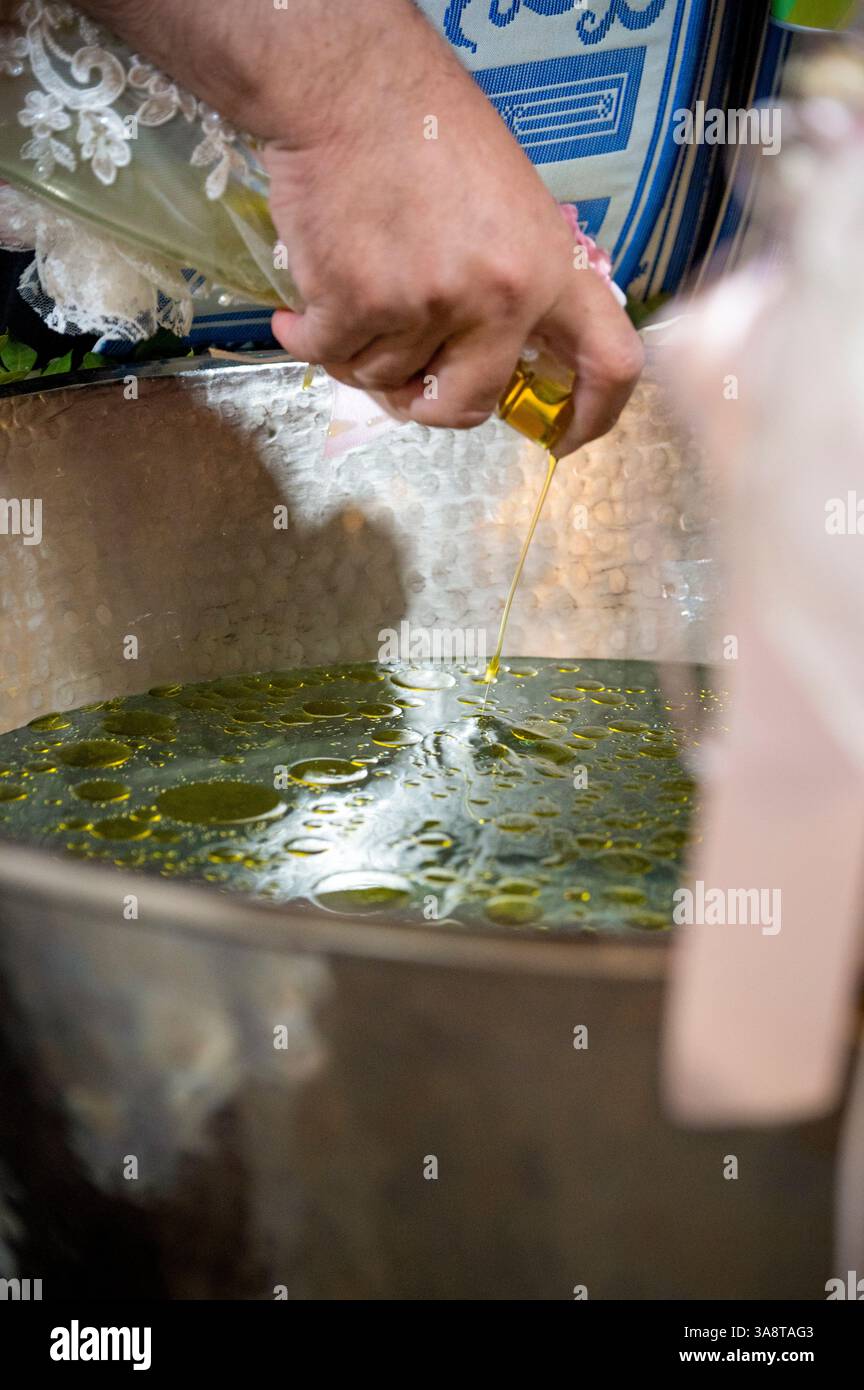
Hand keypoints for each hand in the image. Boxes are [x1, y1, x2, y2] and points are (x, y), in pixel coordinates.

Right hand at [264, 2, 641, 454]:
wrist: (349, 84)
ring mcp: (428, 303)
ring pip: (387, 382)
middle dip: (427, 399)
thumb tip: (497, 364)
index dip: (593, 417)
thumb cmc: (428, 136)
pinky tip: (299, 310)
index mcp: (551, 270)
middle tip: (402, 369)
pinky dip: (307, 339)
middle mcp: (500, 297)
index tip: (563, 437)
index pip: (610, 363)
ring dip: (360, 355)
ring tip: (348, 298)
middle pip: (466, 405)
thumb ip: (516, 287)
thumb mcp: (512, 207)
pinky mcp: (359, 302)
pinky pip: (331, 357)